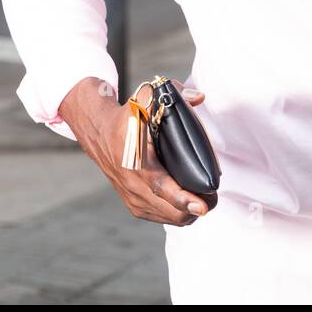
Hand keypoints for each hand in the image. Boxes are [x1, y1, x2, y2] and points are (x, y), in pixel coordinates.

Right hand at [59, 76, 215, 224]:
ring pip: (169, 218)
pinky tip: (186, 204)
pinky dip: (176, 214)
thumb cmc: (125, 117)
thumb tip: (199, 96)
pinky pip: (161, 217)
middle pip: (172, 211)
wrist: (98, 132)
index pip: (163, 188)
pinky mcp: (133, 205)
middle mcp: (133, 185)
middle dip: (197, 207)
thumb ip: (173, 94)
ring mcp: (132, 198)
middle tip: (213, 196)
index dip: (184, 199)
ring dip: (188, 213)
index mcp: (137, 163)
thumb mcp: (144, 99)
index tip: (202, 205)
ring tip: (203, 199)